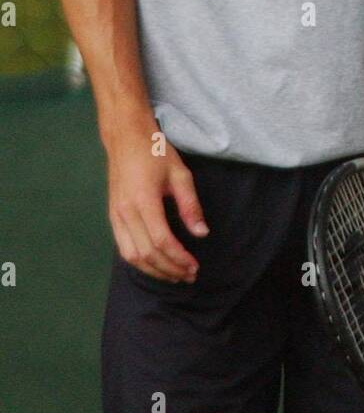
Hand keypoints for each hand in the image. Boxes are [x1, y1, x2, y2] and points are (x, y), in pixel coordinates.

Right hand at [107, 136, 208, 282]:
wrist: (125, 137)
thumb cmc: (155, 151)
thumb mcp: (180, 174)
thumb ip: (190, 205)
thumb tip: (201, 233)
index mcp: (143, 200)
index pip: (161, 240)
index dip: (178, 258)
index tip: (194, 266)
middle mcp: (125, 212)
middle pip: (146, 253)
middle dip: (169, 269)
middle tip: (189, 274)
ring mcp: (115, 215)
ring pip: (131, 256)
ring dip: (154, 270)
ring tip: (174, 274)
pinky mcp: (112, 216)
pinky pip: (123, 247)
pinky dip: (139, 261)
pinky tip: (156, 264)